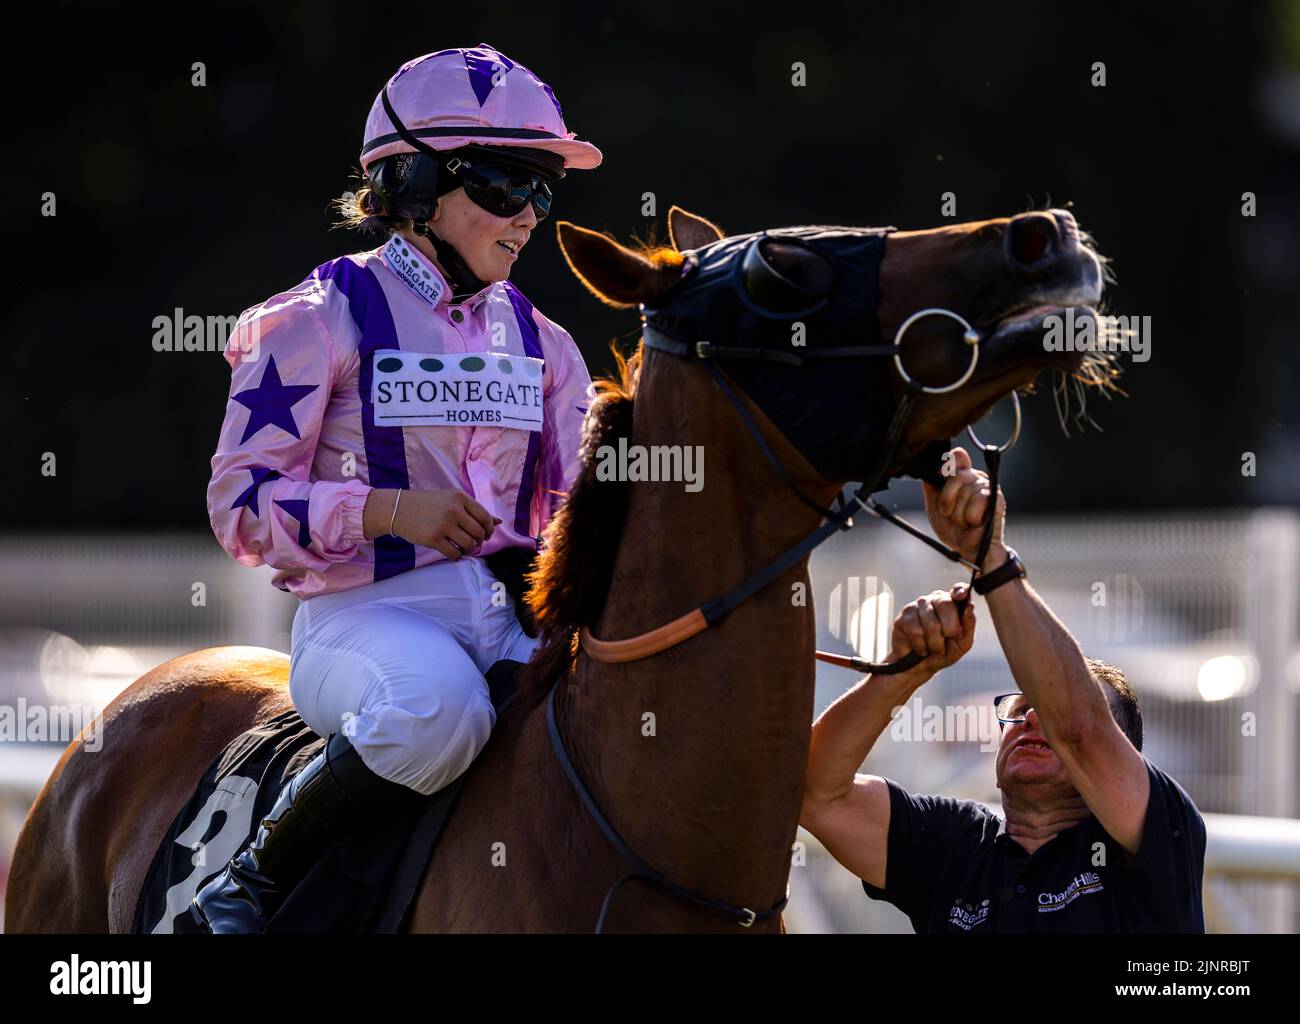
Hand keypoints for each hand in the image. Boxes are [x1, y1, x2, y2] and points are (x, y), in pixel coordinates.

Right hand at [365, 489, 501, 559]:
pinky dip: (457, 556)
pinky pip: (455, 553)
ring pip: (470, 545)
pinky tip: (452, 552)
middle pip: (479, 533)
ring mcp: (444, 524)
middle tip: (472, 543)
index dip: (489, 529)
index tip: (485, 535)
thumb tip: (499, 522)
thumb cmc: (427, 505)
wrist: (398, 509)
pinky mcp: (434, 539)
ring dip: (469, 550)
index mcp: (460, 498)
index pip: (485, 517)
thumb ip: (473, 510)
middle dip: (479, 542)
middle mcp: (454, 510)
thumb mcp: (451, 500)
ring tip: (462, 548)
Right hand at [884, 584, 975, 680]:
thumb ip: (969, 624)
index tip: (962, 595)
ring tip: (933, 649)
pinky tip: (920, 648)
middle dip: (950, 629)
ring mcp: (917, 607)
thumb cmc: (944, 652)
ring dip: (935, 643)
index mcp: (951, 603)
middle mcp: (934, 600)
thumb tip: (970, 606)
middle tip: (947, 641)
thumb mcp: (962, 643)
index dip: (959, 590)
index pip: (957, 589)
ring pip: (931, 622)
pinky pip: (916, 631)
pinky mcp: (903, 618)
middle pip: (945, 604)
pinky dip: (921, 646)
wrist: (920, 668)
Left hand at [921, 447, 1005, 565]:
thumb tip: (927, 472)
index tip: (942, 480)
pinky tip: (975, 523)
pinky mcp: (997, 498)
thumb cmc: (954, 529)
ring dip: (959, 514)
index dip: (947, 467)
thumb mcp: (934, 508)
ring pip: (965, 492)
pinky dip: (971, 517)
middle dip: (947, 500)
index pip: (957, 456)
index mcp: (962, 477)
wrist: (969, 550)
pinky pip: (977, 502)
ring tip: (964, 521)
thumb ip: (932, 488)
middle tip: (950, 513)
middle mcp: (976, 478)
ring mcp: (987, 487)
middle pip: (955, 475)